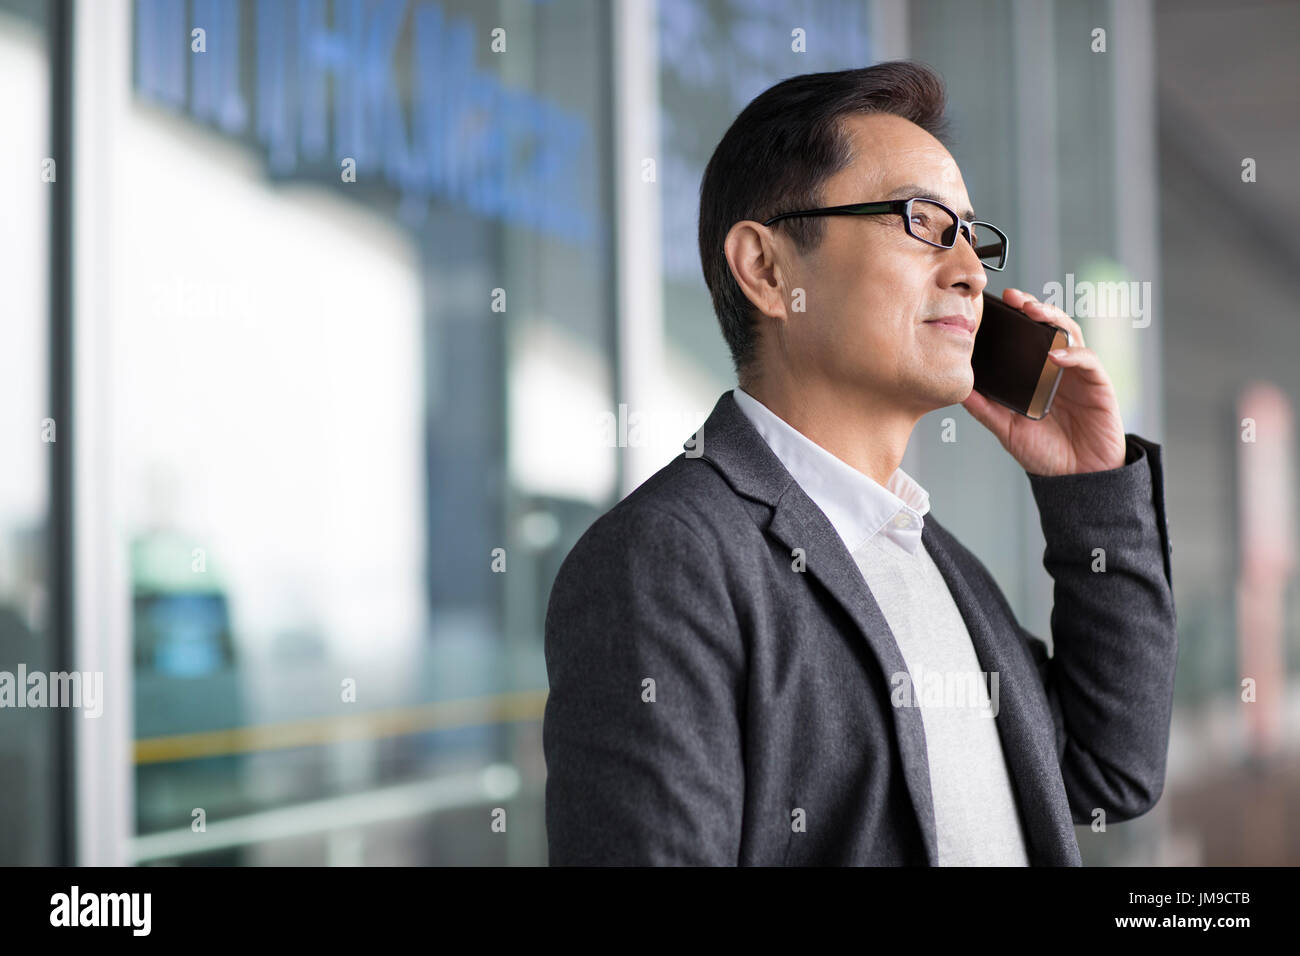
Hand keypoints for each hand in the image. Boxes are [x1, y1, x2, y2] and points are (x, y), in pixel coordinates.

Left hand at [961, 288, 1127, 475]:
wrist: (1076, 480)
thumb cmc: (1045, 453)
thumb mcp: (1006, 428)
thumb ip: (984, 408)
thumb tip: (956, 388)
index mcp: (1038, 373)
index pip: (1027, 336)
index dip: (1015, 317)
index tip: (994, 305)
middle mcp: (1060, 368)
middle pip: (1049, 326)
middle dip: (1033, 307)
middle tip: (1014, 298)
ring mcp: (1080, 374)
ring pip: (1070, 334)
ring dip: (1053, 320)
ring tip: (1033, 312)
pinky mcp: (1099, 385)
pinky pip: (1088, 361)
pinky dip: (1073, 354)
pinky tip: (1055, 354)